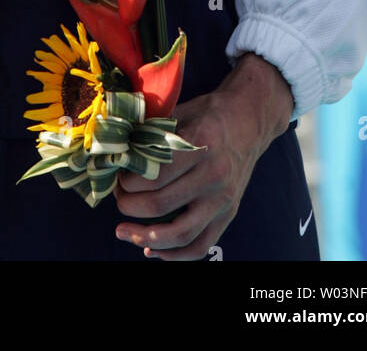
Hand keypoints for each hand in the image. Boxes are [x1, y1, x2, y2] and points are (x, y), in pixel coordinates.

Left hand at [114, 53, 293, 260]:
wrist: (249, 120)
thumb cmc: (209, 113)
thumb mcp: (181, 111)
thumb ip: (151, 130)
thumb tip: (116, 150)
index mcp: (200, 144)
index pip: (156, 175)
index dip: (129, 182)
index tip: (118, 177)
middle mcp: (214, 175)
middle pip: (161, 204)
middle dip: (130, 206)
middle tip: (118, 199)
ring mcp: (223, 199)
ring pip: (180, 233)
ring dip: (146, 237)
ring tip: (123, 233)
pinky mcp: (229, 214)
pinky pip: (201, 245)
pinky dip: (175, 255)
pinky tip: (152, 250)